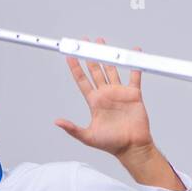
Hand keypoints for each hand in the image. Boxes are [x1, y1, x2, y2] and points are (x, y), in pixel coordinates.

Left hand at [55, 37, 154, 158]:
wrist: (133, 147)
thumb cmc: (112, 144)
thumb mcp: (87, 137)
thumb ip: (72, 128)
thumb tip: (57, 122)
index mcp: (94, 102)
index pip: (82, 81)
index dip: (76, 68)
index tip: (70, 56)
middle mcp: (106, 94)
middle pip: (96, 70)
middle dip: (90, 56)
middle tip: (85, 43)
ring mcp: (119, 93)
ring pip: (112, 69)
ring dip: (108, 56)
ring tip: (102, 44)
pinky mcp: (133, 94)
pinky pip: (134, 75)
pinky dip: (134, 64)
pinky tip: (133, 53)